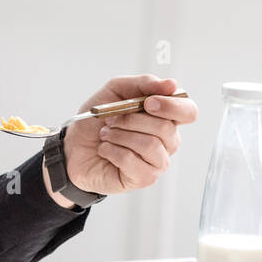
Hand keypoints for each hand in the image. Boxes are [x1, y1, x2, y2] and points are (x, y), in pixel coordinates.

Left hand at [45, 74, 197, 203]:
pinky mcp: (144, 178)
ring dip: (119, 135)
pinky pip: (133, 161)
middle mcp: (167, 141)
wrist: (73, 147)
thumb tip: (171, 84)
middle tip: (111, 120)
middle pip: (166, 128)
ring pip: (150, 145)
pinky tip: (105, 150)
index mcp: (164, 117)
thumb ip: (143, 83)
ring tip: (105, 135)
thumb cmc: (96, 121)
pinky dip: (112, 151)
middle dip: (131, 120)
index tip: (147, 103)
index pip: (188, 111)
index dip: (171, 106)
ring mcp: (157, 161)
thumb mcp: (115, 91)